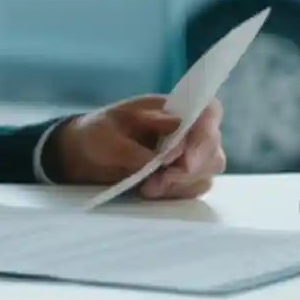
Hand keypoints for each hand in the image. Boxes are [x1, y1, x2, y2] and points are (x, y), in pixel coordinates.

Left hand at [53, 95, 224, 199]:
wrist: (86, 155)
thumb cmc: (100, 132)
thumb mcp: (112, 125)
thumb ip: (144, 126)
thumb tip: (175, 128)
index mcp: (176, 107)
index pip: (210, 112)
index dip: (204, 134)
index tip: (181, 158)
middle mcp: (189, 130)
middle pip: (213, 149)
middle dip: (189, 169)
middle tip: (159, 180)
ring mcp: (189, 155)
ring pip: (207, 172)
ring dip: (181, 184)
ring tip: (148, 187)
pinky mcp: (182, 178)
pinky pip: (195, 188)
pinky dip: (176, 193)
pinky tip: (151, 191)